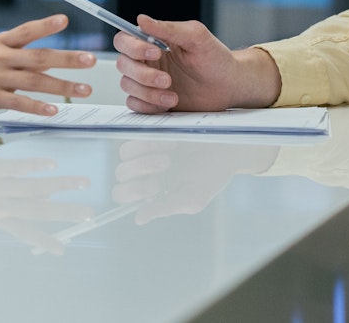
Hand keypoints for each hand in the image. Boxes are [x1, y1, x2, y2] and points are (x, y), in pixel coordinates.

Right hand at [0, 14, 96, 116]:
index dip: (46, 25)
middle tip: (90, 60)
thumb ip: (9, 55)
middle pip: (40, 57)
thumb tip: (38, 62)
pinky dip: (38, 106)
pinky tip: (54, 109)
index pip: (26, 31)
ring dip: (63, 85)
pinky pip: (19, 102)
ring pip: (35, 81)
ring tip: (83, 89)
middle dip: (68, 58)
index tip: (65, 20)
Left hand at [0, 152, 92, 254]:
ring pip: (33, 191)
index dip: (44, 241)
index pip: (24, 232)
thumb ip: (13, 203)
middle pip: (37, 212)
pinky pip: (17, 169)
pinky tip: (51, 165)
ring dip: (60, 187)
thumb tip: (47, 198)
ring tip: (81, 183)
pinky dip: (36, 167)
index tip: (63, 248)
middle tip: (88, 213)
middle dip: (65, 213)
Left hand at [110, 139, 278, 222]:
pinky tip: (171, 142)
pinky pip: (136, 135)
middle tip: (166, 165)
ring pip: (125, 154)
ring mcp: (147, 149)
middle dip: (140, 171)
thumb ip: (165, 208)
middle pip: (120, 174)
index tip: (156, 187)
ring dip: (145, 154)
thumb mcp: (192, 198)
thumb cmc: (212, 176)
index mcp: (152, 190)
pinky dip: (151, 140)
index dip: (132, 191)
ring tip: (170, 153)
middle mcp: (145, 171)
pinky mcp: (154, 130)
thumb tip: (139, 219)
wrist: (228, 146)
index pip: (122, 195)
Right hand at [113, 16, 268, 112]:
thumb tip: (142, 19)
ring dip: (148, 92)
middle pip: (123, 64)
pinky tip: (167, 103)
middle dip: (143, 75)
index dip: (133, 47)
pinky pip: (134, 104)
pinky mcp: (152, 100)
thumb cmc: (215, 58)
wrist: (228, 86)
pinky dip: (148, 105)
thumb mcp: (196, 37)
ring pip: (127, 86)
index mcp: (153, 42)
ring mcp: (148, 82)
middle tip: (167, 79)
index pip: (124, 40)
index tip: (156, 52)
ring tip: (173, 95)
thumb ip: (168, 28)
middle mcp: (147, 61)